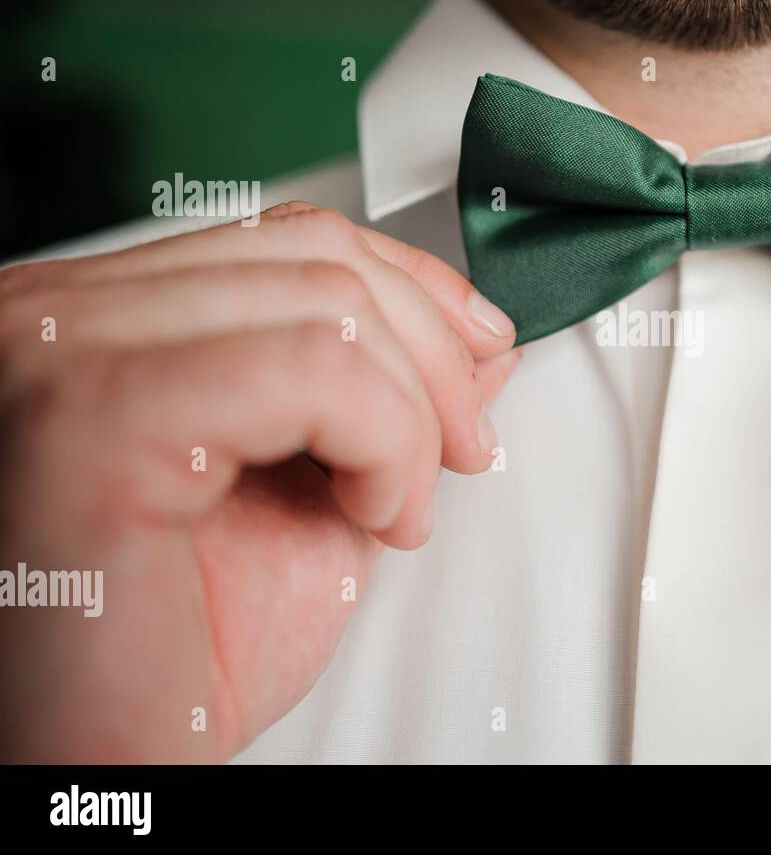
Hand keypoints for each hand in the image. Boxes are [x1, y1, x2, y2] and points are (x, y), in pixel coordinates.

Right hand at [0, 202, 519, 761]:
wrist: (94, 761)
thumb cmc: (165, 654)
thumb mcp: (313, 498)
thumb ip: (387, 406)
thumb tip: (480, 343)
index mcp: (102, 320)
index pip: (293, 239)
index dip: (416, 293)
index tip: (479, 363)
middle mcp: (60, 314)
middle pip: (318, 258)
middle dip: (434, 360)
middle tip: (461, 455)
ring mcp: (62, 351)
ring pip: (327, 302)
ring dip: (410, 416)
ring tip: (394, 510)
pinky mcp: (94, 418)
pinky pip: (311, 369)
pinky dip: (384, 442)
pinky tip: (369, 516)